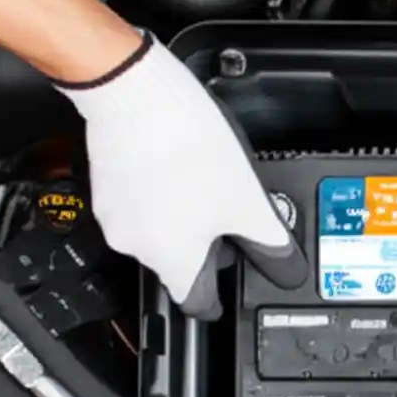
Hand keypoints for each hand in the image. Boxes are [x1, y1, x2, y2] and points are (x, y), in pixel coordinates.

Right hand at [56, 33, 293, 319]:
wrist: (136, 92)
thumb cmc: (187, 147)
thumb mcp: (249, 204)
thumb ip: (271, 246)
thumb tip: (289, 273)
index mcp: (171, 259)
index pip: (195, 303)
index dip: (216, 303)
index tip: (221, 302)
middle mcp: (136, 246)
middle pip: (179, 260)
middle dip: (207, 245)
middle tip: (229, 215)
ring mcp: (116, 214)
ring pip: (159, 228)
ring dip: (185, 214)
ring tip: (207, 179)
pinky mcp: (107, 183)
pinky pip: (141, 200)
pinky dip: (163, 191)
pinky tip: (181, 164)